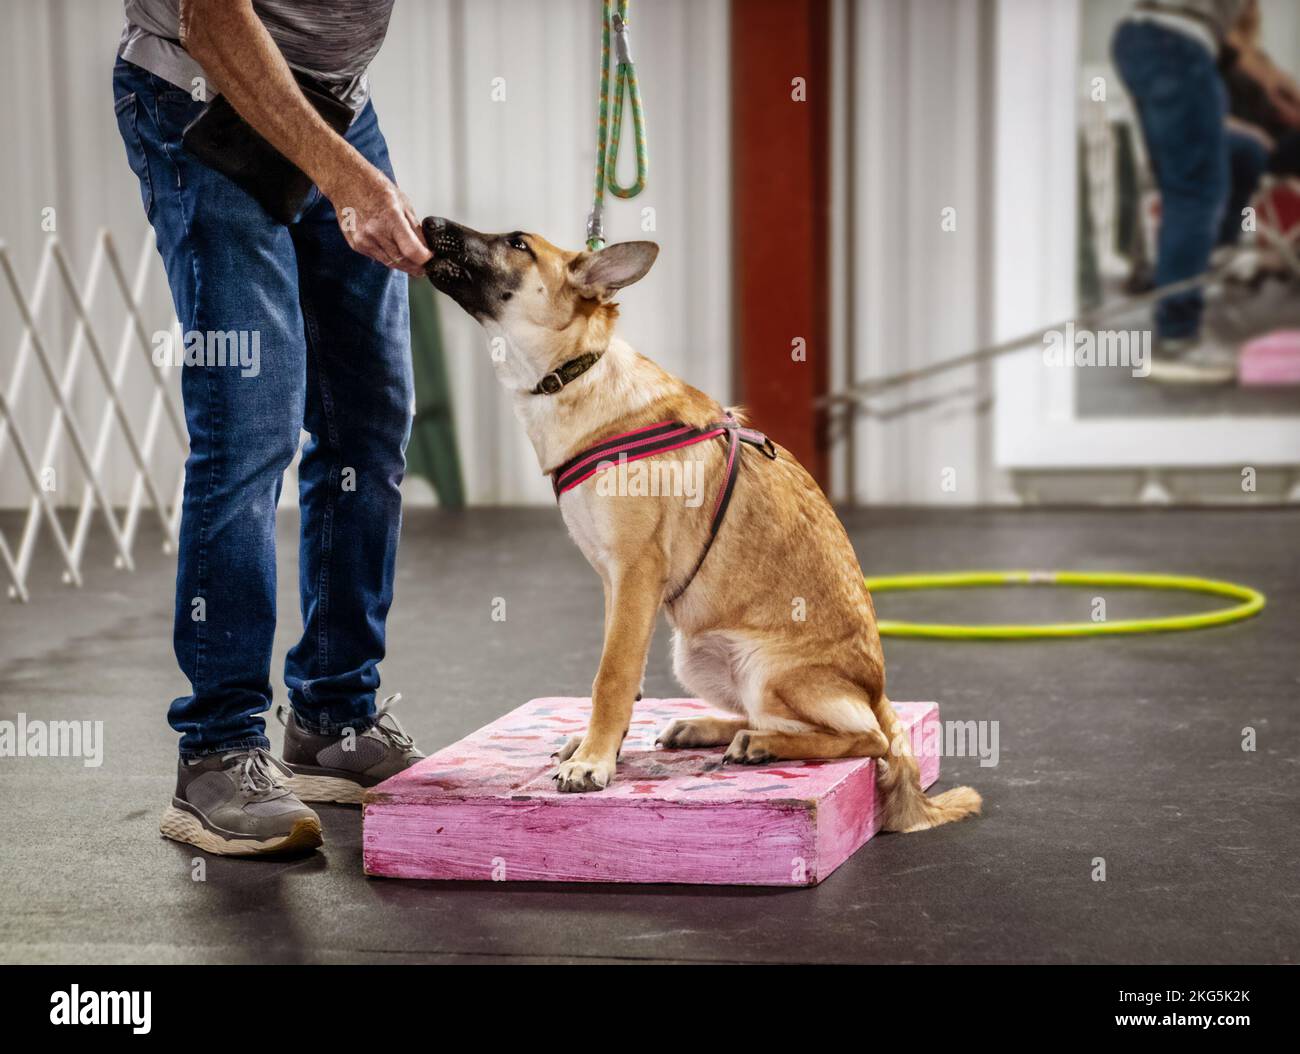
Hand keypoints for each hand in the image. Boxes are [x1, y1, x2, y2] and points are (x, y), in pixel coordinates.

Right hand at [321, 159, 430, 275]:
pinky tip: (394, 251)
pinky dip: (388, 257)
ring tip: (413, 262)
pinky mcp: (356, 245)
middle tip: (425, 266)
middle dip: (416, 266)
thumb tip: (425, 246)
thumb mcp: (403, 202)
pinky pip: (377, 257)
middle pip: (402, 261)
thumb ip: (414, 228)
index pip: (411, 250)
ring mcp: (363, 240)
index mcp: (390, 218)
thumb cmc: (375, 187)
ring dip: (404, 265)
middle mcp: (375, 232)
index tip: (430, 259)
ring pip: (390, 262)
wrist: (346, 182)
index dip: (424, 259)